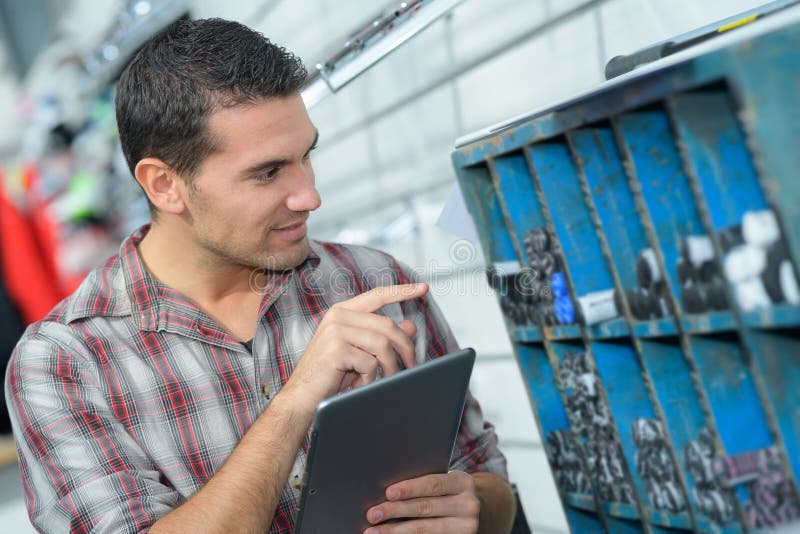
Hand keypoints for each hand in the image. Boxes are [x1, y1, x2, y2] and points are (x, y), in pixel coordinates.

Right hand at [280, 283, 427, 413]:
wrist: (300, 397)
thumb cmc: (329, 375)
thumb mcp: (360, 352)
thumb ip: (381, 336)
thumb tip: (410, 324)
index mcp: (342, 312)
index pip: (378, 295)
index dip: (402, 291)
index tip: (423, 288)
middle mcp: (338, 316)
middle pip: (387, 325)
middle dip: (405, 347)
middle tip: (411, 366)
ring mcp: (335, 331)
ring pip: (382, 345)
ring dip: (388, 367)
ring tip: (380, 380)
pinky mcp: (336, 349)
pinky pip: (370, 363)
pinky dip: (370, 379)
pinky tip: (357, 385)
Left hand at [364, 471, 479, 533]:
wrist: (475, 511)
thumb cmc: (448, 492)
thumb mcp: (445, 481)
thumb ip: (425, 483)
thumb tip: (388, 491)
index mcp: (463, 482)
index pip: (433, 484)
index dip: (410, 488)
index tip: (388, 493)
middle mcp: (468, 505)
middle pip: (425, 508)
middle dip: (396, 511)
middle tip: (373, 514)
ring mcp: (466, 527)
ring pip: (425, 529)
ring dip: (395, 531)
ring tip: (374, 532)